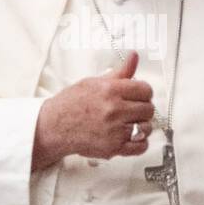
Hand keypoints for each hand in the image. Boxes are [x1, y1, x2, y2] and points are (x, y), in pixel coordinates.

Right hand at [32, 51, 154, 168]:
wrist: (54, 127)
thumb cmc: (71, 104)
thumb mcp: (94, 82)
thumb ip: (119, 72)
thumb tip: (134, 57)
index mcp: (110, 90)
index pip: (146, 90)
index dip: (144, 92)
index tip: (139, 95)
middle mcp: (114, 110)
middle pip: (148, 109)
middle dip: (142, 108)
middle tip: (133, 109)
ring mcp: (114, 130)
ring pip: (146, 127)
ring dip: (141, 125)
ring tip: (130, 123)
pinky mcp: (113, 147)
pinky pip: (140, 146)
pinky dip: (140, 143)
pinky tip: (132, 137)